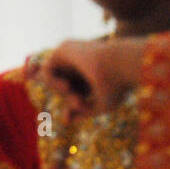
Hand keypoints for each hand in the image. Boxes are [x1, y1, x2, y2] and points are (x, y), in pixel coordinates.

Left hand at [32, 37, 146, 116]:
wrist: (122, 65)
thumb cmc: (118, 86)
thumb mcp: (102, 105)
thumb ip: (83, 112)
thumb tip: (66, 121)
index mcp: (92, 71)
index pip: (74, 90)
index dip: (70, 106)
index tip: (67, 120)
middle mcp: (82, 61)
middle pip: (63, 85)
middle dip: (68, 99)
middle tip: (81, 104)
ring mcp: (73, 53)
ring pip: (55, 78)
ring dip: (61, 93)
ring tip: (77, 96)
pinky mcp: (64, 47)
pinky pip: (46, 70)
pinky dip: (53, 83)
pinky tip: (67, 87)